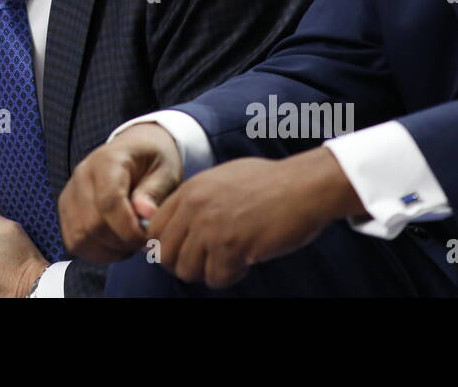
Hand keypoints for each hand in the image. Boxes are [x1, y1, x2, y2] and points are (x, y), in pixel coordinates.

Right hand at [58, 122, 182, 262]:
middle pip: (91, 224)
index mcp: (106, 161)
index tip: (148, 237)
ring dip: (108, 250)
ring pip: (79, 237)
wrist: (135, 148)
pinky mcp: (66, 208)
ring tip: (129, 243)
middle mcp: (82, 175)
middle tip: (142, 242)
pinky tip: (115, 245)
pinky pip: (73, 241)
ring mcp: (70, 192)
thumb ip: (154, 192)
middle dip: (121, 243)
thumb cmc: (152, 160)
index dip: (129, 229)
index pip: (109, 202)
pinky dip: (96, 251)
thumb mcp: (165, 170)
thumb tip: (145, 214)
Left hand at [147, 148, 363, 287]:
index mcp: (190, 190)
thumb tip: (180, 226)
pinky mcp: (231, 246)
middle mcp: (194, 207)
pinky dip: (232, 276)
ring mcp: (210, 227)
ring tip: (231, 259)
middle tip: (209, 260)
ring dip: (209, 271)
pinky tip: (247, 260)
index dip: (168, 245)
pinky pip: (216, 278)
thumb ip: (197, 199)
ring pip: (187, 271)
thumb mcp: (222, 179)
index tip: (187, 250)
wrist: (303, 186)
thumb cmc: (270, 183)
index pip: (154, 228)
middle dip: (184, 263)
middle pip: (163, 254)